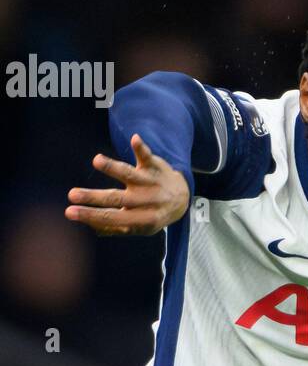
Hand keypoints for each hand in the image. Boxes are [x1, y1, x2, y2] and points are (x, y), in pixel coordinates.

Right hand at [65, 134, 190, 235]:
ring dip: (113, 167)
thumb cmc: (152, 213)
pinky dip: (141, 148)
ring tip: (97, 161)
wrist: (181, 197)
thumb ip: (115, 227)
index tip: (69, 212)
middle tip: (72, 194)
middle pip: (117, 198)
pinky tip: (135, 138)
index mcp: (142, 219)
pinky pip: (147, 156)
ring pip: (130, 174)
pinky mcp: (154, 166)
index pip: (112, 218)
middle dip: (93, 197)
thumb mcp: (138, 226)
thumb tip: (89, 226)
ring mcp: (151, 182)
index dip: (90, 215)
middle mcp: (147, 201)